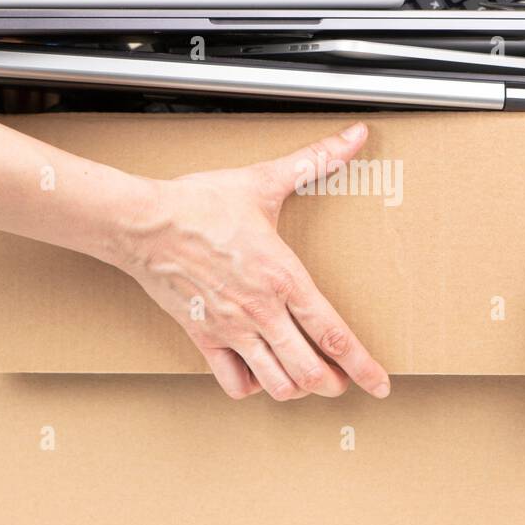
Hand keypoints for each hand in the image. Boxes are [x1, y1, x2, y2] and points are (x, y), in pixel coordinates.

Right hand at [117, 122, 390, 401]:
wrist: (143, 222)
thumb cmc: (200, 203)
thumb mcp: (264, 180)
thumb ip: (315, 161)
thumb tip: (355, 135)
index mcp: (284, 277)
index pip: (334, 334)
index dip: (364, 366)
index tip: (381, 386)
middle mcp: (262, 311)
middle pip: (310, 371)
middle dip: (334, 383)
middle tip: (344, 381)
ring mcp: (232, 329)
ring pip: (276, 384)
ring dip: (297, 388)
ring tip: (307, 381)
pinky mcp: (204, 337)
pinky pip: (234, 382)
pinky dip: (252, 386)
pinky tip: (259, 373)